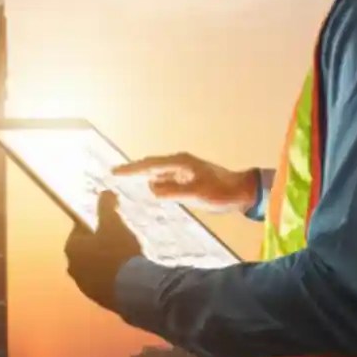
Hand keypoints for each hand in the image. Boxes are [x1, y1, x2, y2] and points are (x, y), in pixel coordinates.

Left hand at [64, 190, 142, 311]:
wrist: (134, 290)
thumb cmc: (119, 252)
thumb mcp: (113, 223)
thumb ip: (106, 206)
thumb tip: (105, 192)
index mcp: (72, 248)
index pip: (79, 230)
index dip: (94, 224)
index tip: (109, 223)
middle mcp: (73, 268)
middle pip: (85, 250)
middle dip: (99, 244)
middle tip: (118, 239)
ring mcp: (85, 287)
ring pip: (94, 268)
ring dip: (105, 262)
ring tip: (125, 258)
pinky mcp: (99, 300)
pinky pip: (104, 283)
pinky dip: (112, 278)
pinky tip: (128, 274)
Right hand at [113, 152, 258, 213]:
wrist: (243, 192)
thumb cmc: (221, 192)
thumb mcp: (196, 194)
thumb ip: (172, 191)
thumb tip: (151, 188)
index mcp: (180, 163)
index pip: (149, 165)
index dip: (131, 169)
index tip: (114, 171)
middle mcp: (179, 163)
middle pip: (151, 165)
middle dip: (133, 169)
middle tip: (115, 173)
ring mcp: (184, 171)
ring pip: (158, 172)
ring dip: (144, 175)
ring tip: (127, 178)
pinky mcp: (188, 179)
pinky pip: (166, 179)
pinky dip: (156, 182)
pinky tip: (151, 188)